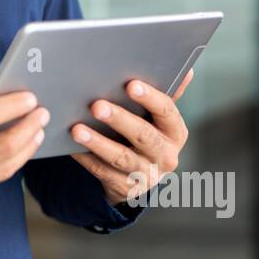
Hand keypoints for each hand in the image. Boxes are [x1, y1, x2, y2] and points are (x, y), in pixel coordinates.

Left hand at [68, 67, 193, 203]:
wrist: (142, 177)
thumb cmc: (148, 134)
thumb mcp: (159, 119)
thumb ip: (167, 95)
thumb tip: (186, 70)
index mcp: (175, 132)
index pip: (166, 111)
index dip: (149, 98)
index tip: (131, 84)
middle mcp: (166, 155)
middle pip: (143, 136)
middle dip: (119, 119)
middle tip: (97, 106)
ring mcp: (147, 174)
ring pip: (121, 158)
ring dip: (98, 143)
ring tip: (77, 129)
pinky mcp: (127, 188)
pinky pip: (104, 173)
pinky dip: (87, 160)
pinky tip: (72, 148)